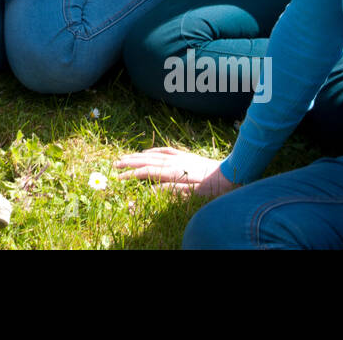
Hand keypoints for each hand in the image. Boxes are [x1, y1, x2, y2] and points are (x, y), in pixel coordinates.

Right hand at [114, 147, 235, 198]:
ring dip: (137, 156)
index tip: (119, 178)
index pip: (148, 173)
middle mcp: (173, 162)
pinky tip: (146, 152)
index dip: (132, 175)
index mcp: (174, 172)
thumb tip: (153, 189)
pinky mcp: (184, 155)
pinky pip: (164, 151)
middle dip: (129, 163)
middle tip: (114, 164)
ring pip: (153, 155)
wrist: (228, 172)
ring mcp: (178, 157)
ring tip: (124, 157)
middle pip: (146, 161)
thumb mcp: (194, 192)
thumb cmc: (213, 186)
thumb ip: (173, 189)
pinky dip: (152, 151)